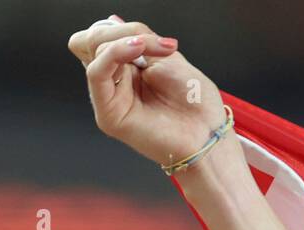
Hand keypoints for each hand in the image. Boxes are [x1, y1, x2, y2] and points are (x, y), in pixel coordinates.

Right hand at [68, 15, 230, 168]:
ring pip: (94, 51)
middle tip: (158, 43)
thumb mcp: (169, 58)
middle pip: (95, 41)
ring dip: (127, 41)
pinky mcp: (108, 114)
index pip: (105, 37)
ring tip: (156, 47)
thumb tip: (113, 22)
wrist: (209, 134)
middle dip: (124, 32)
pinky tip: (138, 50)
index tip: (159, 40)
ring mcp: (110, 98)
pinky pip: (96, 73)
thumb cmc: (197, 103)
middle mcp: (116, 83)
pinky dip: (114, 54)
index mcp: (128, 69)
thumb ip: (140, 40)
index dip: (122, 29)